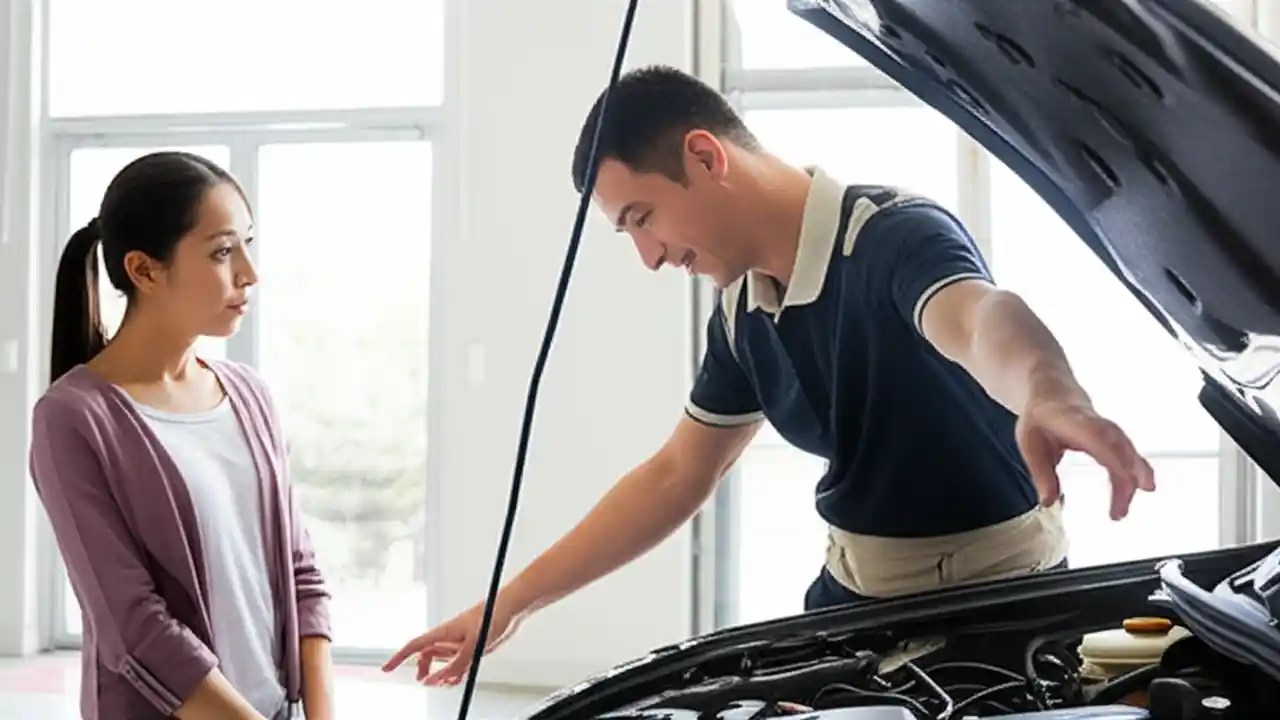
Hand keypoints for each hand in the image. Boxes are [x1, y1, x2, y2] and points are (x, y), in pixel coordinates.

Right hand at [381, 595, 523, 685]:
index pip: (415, 646)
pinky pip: (456, 664)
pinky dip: (455, 673)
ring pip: (441, 662)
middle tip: (424, 681)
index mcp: (443, 632)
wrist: (509, 610)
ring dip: (441, 675)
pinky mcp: (470, 647)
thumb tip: (439, 680)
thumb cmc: (490, 617)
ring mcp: (458, 642)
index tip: (386, 669)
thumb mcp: (472, 645)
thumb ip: (456, 664)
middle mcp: (448, 638)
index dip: (398, 658)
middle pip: (426, 656)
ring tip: (446, 683)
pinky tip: (459, 679)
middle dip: (423, 670)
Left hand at [1016, 396, 1154, 519]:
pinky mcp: (1112, 436)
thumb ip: (1040, 473)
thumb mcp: (1029, 444)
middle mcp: (1096, 424)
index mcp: (1074, 422)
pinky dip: (1136, 468)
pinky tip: (1145, 485)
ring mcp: (1107, 429)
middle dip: (1126, 476)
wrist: (1051, 389)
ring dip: (1135, 474)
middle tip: (1120, 510)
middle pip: (1119, 447)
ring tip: (1138, 498)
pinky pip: (1127, 451)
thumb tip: (1048, 502)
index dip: (1114, 455)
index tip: (1124, 476)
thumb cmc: (1040, 417)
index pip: (1099, 437)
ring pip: (1127, 449)